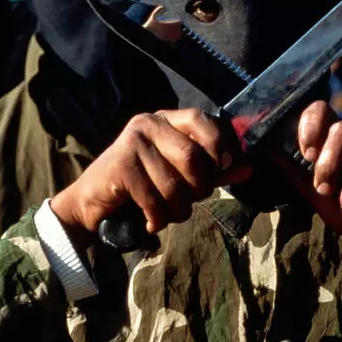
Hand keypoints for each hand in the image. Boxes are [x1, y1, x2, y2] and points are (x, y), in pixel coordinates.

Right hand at [51, 110, 251, 241]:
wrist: (91, 201)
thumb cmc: (142, 185)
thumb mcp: (180, 174)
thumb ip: (213, 169)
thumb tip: (249, 167)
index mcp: (166, 119)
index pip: (203, 120)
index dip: (219, 144)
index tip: (225, 168)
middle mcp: (148, 124)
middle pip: (193, 158)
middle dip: (198, 189)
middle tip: (189, 202)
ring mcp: (131, 142)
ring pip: (175, 185)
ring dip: (178, 211)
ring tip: (169, 215)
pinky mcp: (119, 166)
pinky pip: (154, 200)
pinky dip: (157, 219)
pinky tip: (151, 222)